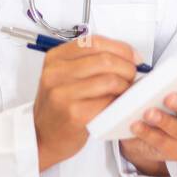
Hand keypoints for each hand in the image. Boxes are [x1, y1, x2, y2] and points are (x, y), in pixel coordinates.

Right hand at [34, 34, 140, 170]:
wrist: (43, 135)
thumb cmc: (59, 105)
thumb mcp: (65, 75)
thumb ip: (90, 61)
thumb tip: (129, 56)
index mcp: (55, 58)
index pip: (95, 42)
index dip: (121, 48)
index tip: (133, 58)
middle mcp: (55, 73)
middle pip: (105, 60)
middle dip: (128, 68)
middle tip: (131, 78)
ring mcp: (63, 93)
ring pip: (110, 80)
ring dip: (126, 87)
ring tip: (124, 93)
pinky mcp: (74, 114)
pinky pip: (108, 102)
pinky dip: (119, 103)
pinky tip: (116, 106)